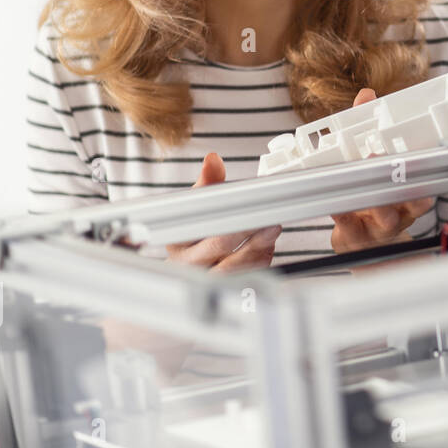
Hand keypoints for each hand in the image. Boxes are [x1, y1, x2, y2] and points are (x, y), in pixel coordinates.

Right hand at [165, 153, 280, 270]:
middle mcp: (188, 263)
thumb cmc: (196, 234)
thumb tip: (212, 160)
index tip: (236, 202)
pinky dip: (262, 258)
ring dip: (257, 245)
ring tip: (271, 228)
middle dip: (244, 228)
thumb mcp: (196, 205)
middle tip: (263, 214)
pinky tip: (267, 243)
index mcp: (176, 240)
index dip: (218, 213)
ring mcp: (208, 277)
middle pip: (217, 246)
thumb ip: (208, 181)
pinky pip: (248, 274)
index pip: (194, 224)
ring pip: (234, 265)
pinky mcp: (229, 287)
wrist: (196, 267)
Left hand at [329, 88, 435, 251]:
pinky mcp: (356, 235)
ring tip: (369, 190)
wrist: (360, 240)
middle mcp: (402, 209)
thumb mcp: (373, 159)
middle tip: (387, 162)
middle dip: (404, 181)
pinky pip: (350, 226)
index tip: (423, 152)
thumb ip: (368, 125)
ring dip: (379, 203)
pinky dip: (343, 214)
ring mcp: (380, 225)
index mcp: (410, 188)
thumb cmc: (371, 194)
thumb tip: (366, 95)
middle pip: (413, 199)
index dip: (426, 165)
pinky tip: (337, 204)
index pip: (425, 176)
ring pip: (387, 218)